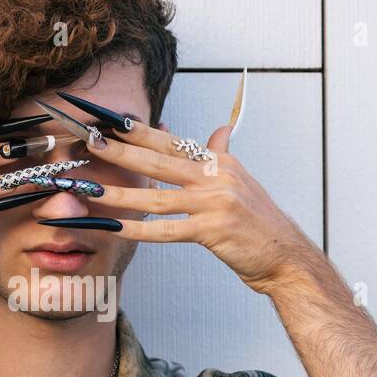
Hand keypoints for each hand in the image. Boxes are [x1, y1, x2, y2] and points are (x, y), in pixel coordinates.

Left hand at [82, 120, 317, 295]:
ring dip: (121, 193)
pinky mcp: (212, 230)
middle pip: (158, 161)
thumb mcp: (242, 181)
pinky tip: (115, 227)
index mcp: (219, 162)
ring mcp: (214, 203)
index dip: (138, 131)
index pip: (171, 141)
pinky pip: (167, 230)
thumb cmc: (259, 222)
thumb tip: (218, 132)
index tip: (108, 120)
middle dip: (120, 152)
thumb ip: (222, 155)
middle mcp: (216, 177)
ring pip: (157, 197)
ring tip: (90, 189)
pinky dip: (139, 230)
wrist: (286, 255)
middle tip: (89, 142)